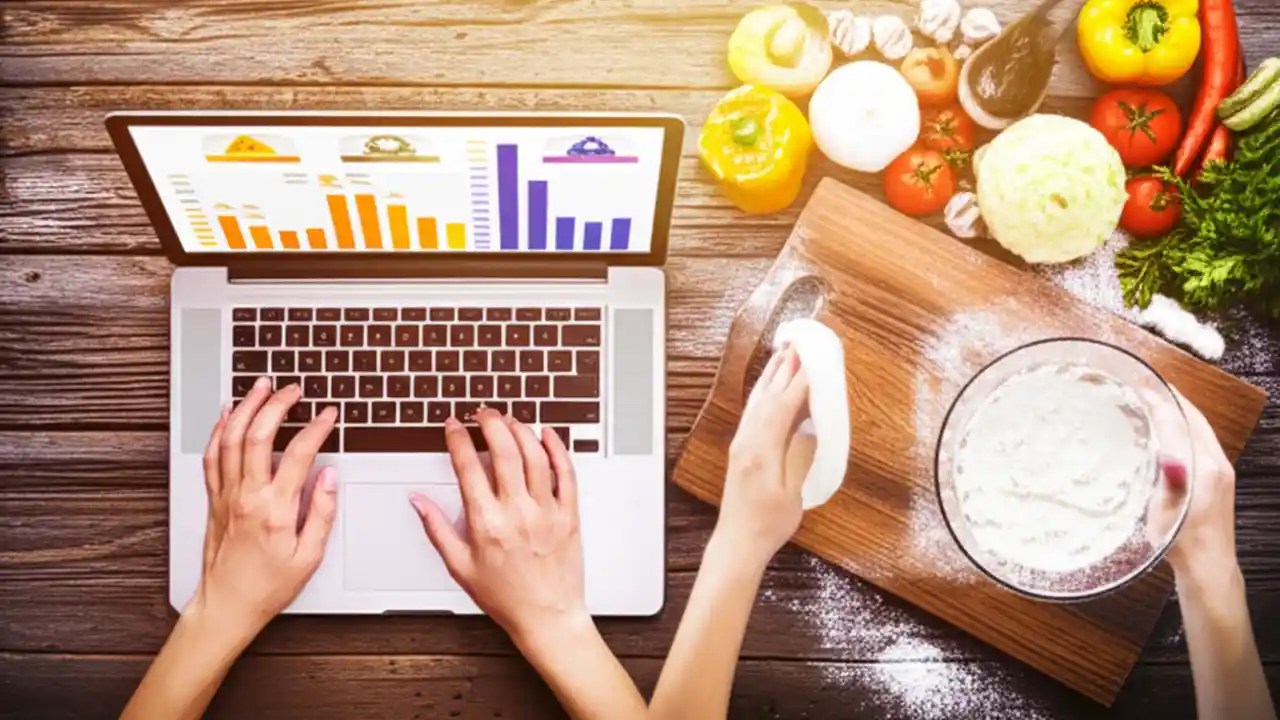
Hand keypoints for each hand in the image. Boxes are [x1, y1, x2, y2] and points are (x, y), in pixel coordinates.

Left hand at [191, 377, 338, 640]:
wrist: (226, 606)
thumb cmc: (267, 587)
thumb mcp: (308, 557)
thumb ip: (322, 513)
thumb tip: (329, 477)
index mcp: (274, 509)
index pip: (299, 454)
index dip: (317, 428)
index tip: (328, 415)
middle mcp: (246, 496)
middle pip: (259, 436)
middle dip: (277, 405)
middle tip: (292, 390)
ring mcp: (226, 495)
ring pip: (231, 439)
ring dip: (245, 408)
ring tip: (260, 388)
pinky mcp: (213, 499)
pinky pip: (213, 456)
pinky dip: (220, 430)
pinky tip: (228, 415)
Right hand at [410, 410, 585, 651]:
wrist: (547, 616)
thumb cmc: (505, 597)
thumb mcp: (460, 567)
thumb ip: (437, 529)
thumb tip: (418, 501)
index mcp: (487, 523)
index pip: (468, 467)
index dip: (458, 439)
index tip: (453, 426)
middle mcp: (518, 512)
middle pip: (503, 450)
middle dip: (490, 422)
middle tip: (481, 413)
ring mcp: (546, 510)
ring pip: (534, 455)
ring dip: (519, 430)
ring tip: (508, 420)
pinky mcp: (569, 514)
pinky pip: (566, 472)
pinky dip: (557, 448)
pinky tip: (547, 435)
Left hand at [717, 345, 810, 567]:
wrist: (738, 542)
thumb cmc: (768, 523)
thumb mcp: (793, 492)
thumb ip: (800, 457)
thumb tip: (810, 429)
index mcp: (761, 450)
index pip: (783, 407)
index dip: (799, 383)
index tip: (814, 362)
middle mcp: (747, 441)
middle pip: (767, 397)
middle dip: (783, 369)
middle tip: (797, 344)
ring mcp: (741, 444)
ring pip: (757, 402)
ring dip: (771, 377)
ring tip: (783, 355)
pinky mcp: (740, 451)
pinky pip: (752, 413)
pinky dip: (763, 394)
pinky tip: (768, 389)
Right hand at [1147, 388, 1237, 584]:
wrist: (1209, 566)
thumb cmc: (1182, 543)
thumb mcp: (1166, 513)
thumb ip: (1169, 482)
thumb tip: (1167, 454)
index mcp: (1203, 469)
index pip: (1179, 424)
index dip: (1159, 403)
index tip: (1141, 386)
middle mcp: (1216, 463)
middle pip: (1195, 419)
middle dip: (1172, 398)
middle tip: (1147, 384)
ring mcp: (1221, 469)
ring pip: (1200, 427)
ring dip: (1179, 410)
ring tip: (1156, 399)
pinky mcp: (1220, 477)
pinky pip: (1202, 439)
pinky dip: (1186, 425)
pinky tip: (1171, 427)